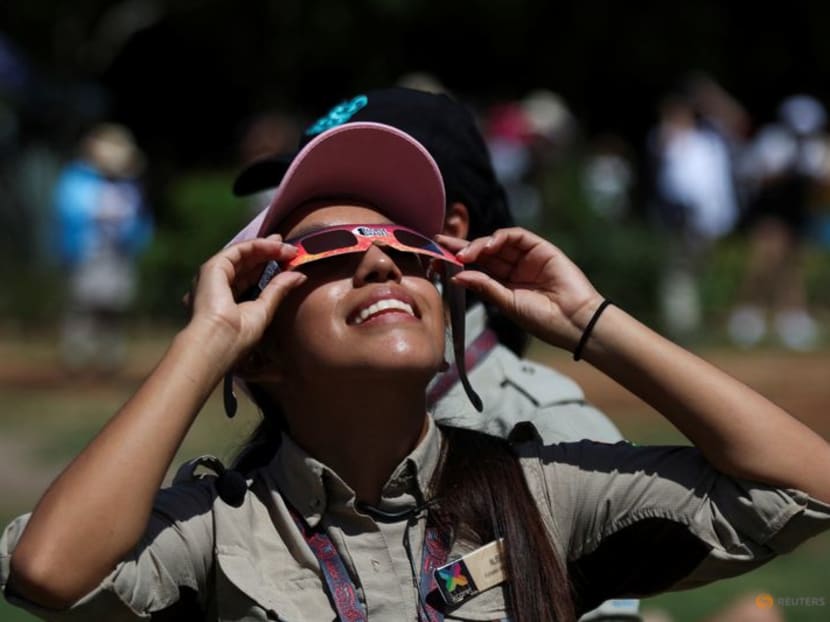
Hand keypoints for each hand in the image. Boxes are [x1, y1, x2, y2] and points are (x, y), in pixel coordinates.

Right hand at [188, 234, 305, 363]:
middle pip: (245, 264)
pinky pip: (237, 251)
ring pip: (241, 255)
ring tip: (287, 247)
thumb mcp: (263, 310)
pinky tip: (276, 246)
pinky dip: (257, 245)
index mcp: (223, 302)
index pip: (247, 278)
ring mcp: (212, 277)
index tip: (289, 261)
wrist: (217, 342)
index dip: (267, 267)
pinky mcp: (212, 268)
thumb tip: (299, 276)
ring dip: (265, 248)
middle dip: (267, 253)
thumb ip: (278, 290)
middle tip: (290, 247)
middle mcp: (215, 287)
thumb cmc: (237, 337)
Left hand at [436, 228, 602, 350]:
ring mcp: (527, 257)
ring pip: (496, 242)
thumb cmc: (543, 320)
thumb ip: (485, 286)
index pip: (477, 267)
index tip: (436, 256)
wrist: (574, 321)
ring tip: (464, 254)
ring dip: (478, 244)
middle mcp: (514, 268)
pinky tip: (487, 247)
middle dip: (461, 247)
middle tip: (440, 244)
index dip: (457, 260)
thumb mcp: (507, 304)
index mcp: (504, 284)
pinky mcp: (540, 247)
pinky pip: (516, 236)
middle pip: (483, 252)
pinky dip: (499, 237)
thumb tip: (456, 277)